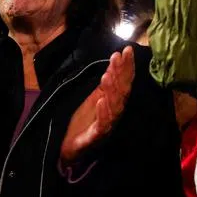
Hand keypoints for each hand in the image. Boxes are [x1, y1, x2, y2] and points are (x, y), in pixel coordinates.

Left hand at [60, 46, 134, 163]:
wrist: (69, 146)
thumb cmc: (84, 120)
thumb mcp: (96, 95)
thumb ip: (107, 80)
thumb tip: (116, 58)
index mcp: (115, 102)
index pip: (124, 82)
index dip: (127, 66)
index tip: (126, 50)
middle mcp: (115, 112)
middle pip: (122, 92)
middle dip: (121, 74)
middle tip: (119, 56)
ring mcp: (106, 125)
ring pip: (114, 107)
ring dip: (111, 91)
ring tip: (106, 76)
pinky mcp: (95, 137)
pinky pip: (102, 125)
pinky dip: (103, 113)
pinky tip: (101, 101)